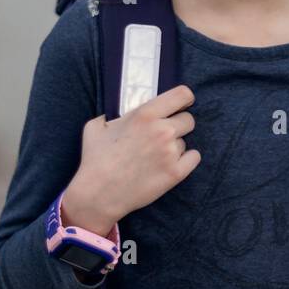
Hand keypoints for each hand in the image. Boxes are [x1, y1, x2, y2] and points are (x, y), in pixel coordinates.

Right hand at [62, 85, 200, 234]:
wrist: (98, 194)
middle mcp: (162, 131)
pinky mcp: (176, 173)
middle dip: (178, 125)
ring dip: (175, 146)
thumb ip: (114, 114)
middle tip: (163, 135)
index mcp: (145, 114)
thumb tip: (123, 112)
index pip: (182, 95)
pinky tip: (170, 163)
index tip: (182, 104)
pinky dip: (185, 160)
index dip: (184, 99)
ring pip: (185, 141)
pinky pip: (194, 158)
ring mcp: (171, 152)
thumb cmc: (95, 159)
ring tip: (155, 156)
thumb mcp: (96, 126)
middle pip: (188, 119)